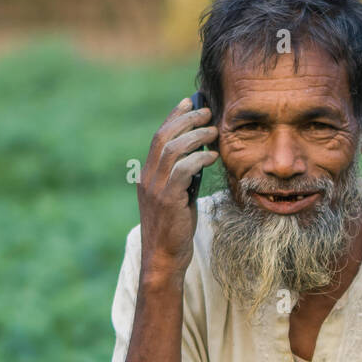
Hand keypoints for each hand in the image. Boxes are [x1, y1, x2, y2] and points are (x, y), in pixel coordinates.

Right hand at [137, 98, 218, 278]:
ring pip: (173, 150)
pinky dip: (199, 159)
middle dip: (186, 120)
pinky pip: (183, 170)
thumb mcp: (177, 199)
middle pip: (164, 137)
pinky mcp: (168, 199)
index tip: (188, 103)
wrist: (164, 259)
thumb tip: (199, 157)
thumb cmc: (174, 231)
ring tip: (214, 131)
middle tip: (206, 112)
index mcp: (147, 176)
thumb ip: (182, 179)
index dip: (173, 117)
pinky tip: (213, 157)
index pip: (158, 138)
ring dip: (196, 136)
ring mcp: (156, 189)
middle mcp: (147, 178)